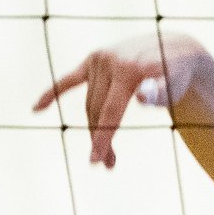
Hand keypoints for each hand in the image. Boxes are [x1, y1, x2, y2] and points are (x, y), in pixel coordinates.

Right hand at [33, 33, 204, 167]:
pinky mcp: (92, 60)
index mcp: (128, 69)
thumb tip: (142, 97)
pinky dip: (52, 93)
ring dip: (94, 129)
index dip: (103, 137)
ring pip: (89, 103)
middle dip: (101, 138)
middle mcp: (109, 61)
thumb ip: (161, 93)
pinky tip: (36, 109)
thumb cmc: (177, 74)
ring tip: (108, 157)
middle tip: (109, 165)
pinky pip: (68, 80)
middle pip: (97, 109)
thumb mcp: (177, 84)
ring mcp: (98, 60)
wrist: (174, 49)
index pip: (110, 110)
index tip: (97, 161)